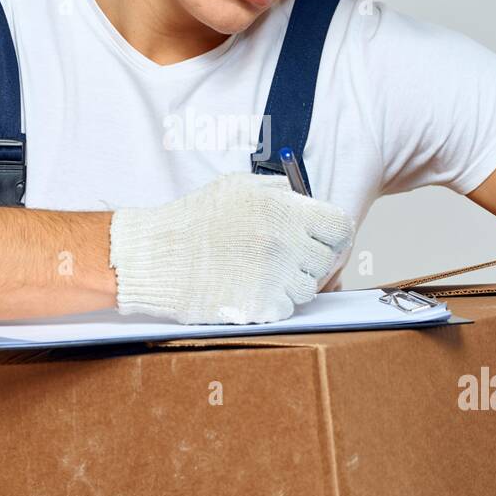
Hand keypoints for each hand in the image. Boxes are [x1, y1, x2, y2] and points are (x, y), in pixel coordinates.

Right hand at [108, 171, 354, 324]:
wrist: (155, 256)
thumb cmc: (194, 220)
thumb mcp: (238, 187)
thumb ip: (279, 190)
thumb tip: (307, 198)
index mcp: (284, 210)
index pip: (340, 227)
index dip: (332, 235)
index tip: (322, 240)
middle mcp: (285, 243)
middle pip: (326, 261)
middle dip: (307, 259)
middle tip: (279, 257)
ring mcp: (275, 278)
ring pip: (308, 288)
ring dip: (290, 283)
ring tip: (257, 271)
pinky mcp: (262, 307)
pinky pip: (286, 308)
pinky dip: (272, 302)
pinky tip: (246, 288)